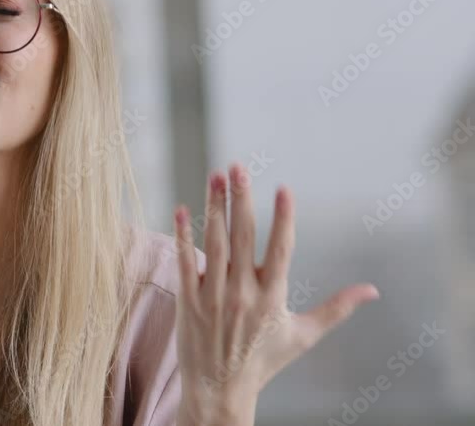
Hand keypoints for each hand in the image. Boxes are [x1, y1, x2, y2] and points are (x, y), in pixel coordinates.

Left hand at [173, 163, 378, 424]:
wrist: (219, 389)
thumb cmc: (264, 361)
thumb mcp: (303, 336)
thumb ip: (336, 308)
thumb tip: (372, 290)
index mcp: (272, 298)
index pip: (280, 250)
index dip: (283, 219)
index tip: (284, 189)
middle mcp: (243, 294)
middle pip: (242, 237)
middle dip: (241, 199)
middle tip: (238, 166)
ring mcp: (213, 296)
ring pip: (213, 243)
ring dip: (213, 207)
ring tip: (216, 176)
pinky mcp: (189, 300)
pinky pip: (185, 262)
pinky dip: (183, 235)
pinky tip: (182, 209)